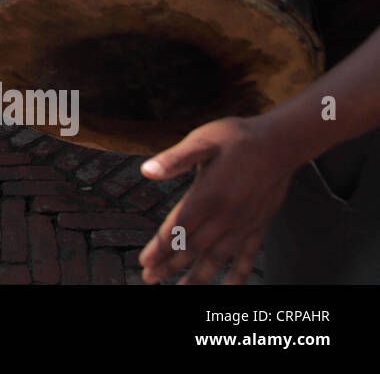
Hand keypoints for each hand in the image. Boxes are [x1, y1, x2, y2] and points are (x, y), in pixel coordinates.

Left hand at [138, 116, 295, 284]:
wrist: (281, 142)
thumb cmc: (236, 138)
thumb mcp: (201, 140)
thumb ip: (174, 159)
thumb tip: (146, 171)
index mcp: (207, 196)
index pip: (177, 229)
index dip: (160, 248)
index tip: (145, 264)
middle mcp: (226, 216)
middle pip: (193, 248)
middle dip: (170, 266)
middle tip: (150, 280)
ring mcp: (244, 224)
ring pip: (218, 258)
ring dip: (198, 276)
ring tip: (181, 289)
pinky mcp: (259, 225)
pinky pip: (248, 256)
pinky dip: (238, 274)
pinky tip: (230, 288)